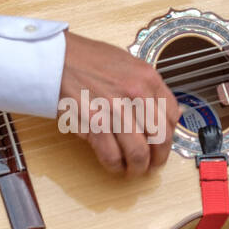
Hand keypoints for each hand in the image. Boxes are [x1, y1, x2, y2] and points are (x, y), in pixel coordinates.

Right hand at [58, 30, 180, 175]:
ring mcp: (115, 110)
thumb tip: (165, 113)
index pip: (172, 116)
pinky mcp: (94, 124)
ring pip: (138, 153)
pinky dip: (115, 166)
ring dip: (137, 168)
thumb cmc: (88, 59)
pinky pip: (112, 155)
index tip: (163, 143)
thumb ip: (148, 87)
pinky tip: (114, 165)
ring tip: (133, 170)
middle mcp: (136, 94)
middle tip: (152, 164)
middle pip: (160, 139)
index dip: (170, 136)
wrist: (57, 58)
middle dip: (158, 158)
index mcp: (148, 78)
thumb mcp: (128, 64)